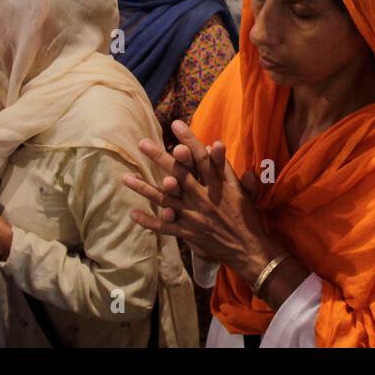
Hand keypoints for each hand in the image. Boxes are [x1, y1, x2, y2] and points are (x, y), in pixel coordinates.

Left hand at [122, 120, 277, 284]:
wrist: (248, 250)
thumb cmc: (245, 216)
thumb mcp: (240, 190)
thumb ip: (225, 169)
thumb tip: (213, 145)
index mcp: (216, 185)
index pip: (201, 157)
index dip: (189, 139)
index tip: (175, 124)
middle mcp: (202, 198)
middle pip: (178, 174)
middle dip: (159, 157)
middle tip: (142, 143)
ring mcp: (193, 216)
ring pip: (165, 200)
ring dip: (144, 188)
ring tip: (126, 177)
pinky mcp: (188, 233)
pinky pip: (165, 227)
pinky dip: (148, 221)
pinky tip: (132, 214)